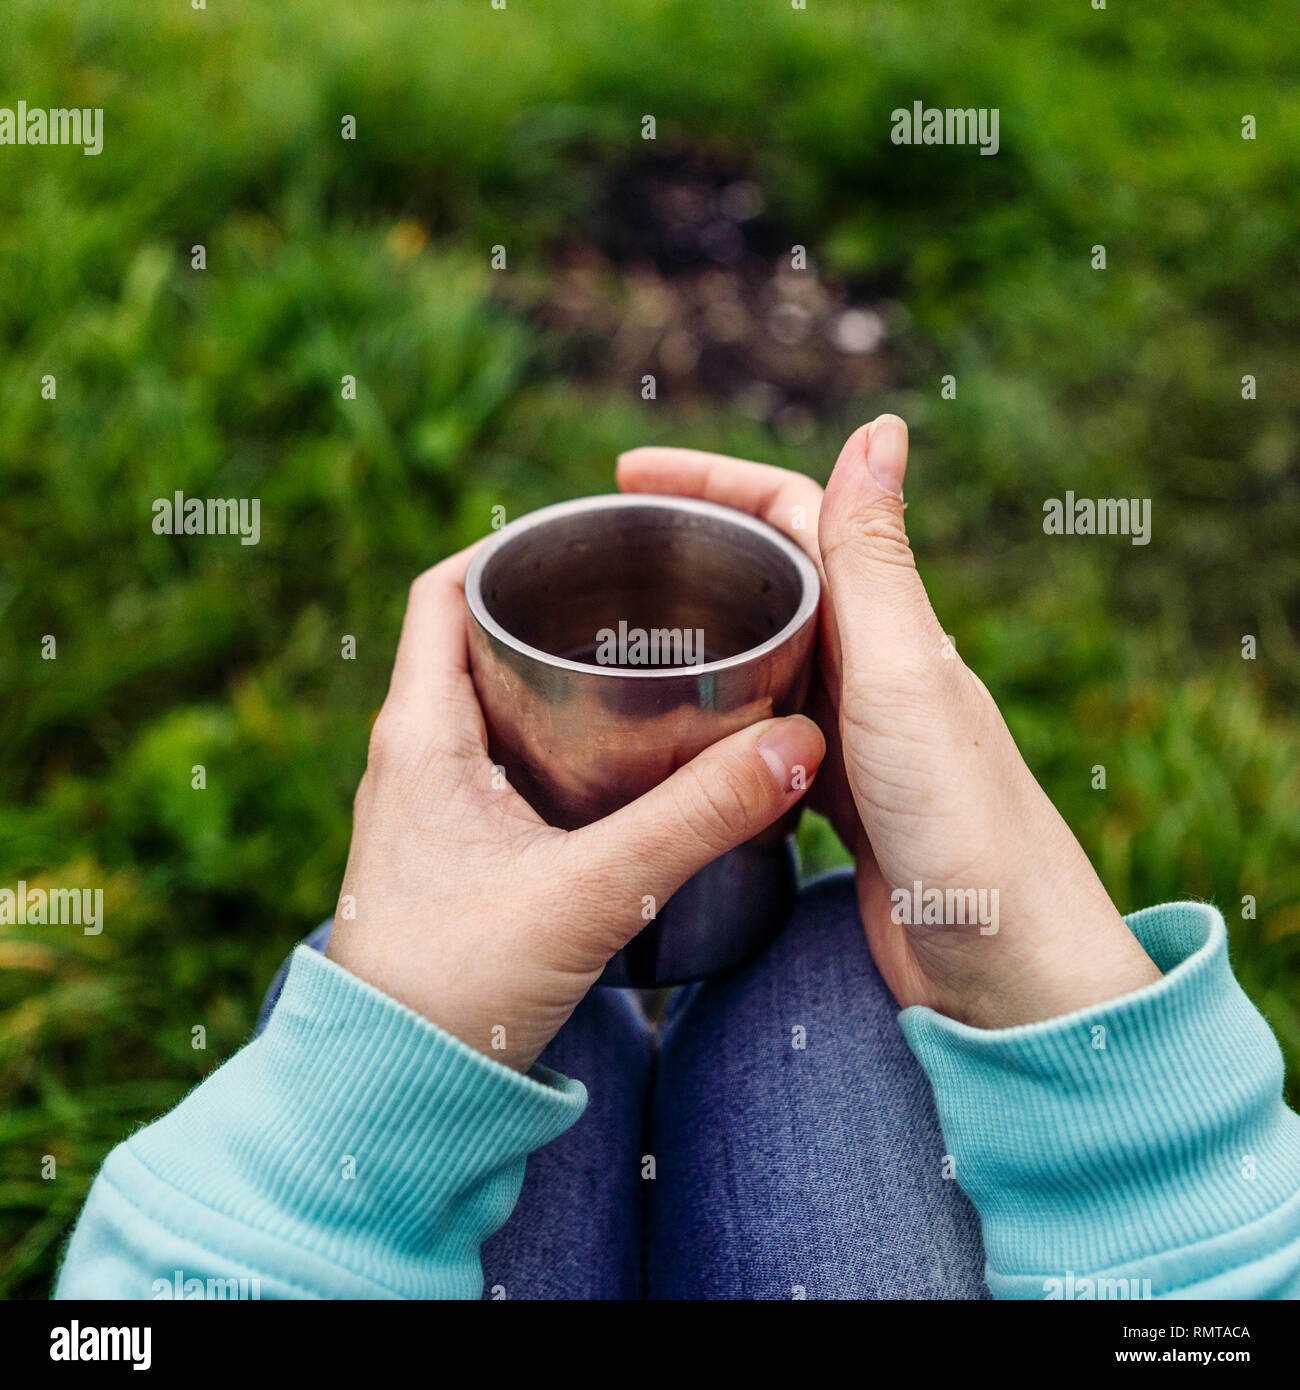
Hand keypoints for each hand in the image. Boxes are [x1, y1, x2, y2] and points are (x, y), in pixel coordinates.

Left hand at [326, 548, 825, 1070]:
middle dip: (549, 605)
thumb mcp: (592, 891)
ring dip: (551, 673)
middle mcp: (411, 754)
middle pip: (471, 637)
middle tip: (640, 594)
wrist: (395, 1094)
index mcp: (418, 734)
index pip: (442, 592)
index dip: (506, 548)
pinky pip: (499, 760)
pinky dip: (552, 737)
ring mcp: (426, 804)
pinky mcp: (451, 849)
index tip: (589, 536)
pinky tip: (615, 758)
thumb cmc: (459, 986)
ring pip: (489, 702)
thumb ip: (696, 818)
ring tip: (640, 657)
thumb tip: (797, 744)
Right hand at [619, 420, 1159, 1028]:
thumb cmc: (960, 822)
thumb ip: (877, 562)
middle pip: (774, 574)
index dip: (710, 480)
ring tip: (624, 625)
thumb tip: (882, 426)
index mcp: (889, 623)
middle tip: (605, 542)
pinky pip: (765, 728)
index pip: (792, 512)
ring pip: (766, 651)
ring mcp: (856, 731)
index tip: (625, 472)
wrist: (1007, 968)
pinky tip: (676, 728)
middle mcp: (875, 665)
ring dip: (702, 623)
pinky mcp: (838, 796)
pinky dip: (717, 710)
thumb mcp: (903, 677)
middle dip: (693, 542)